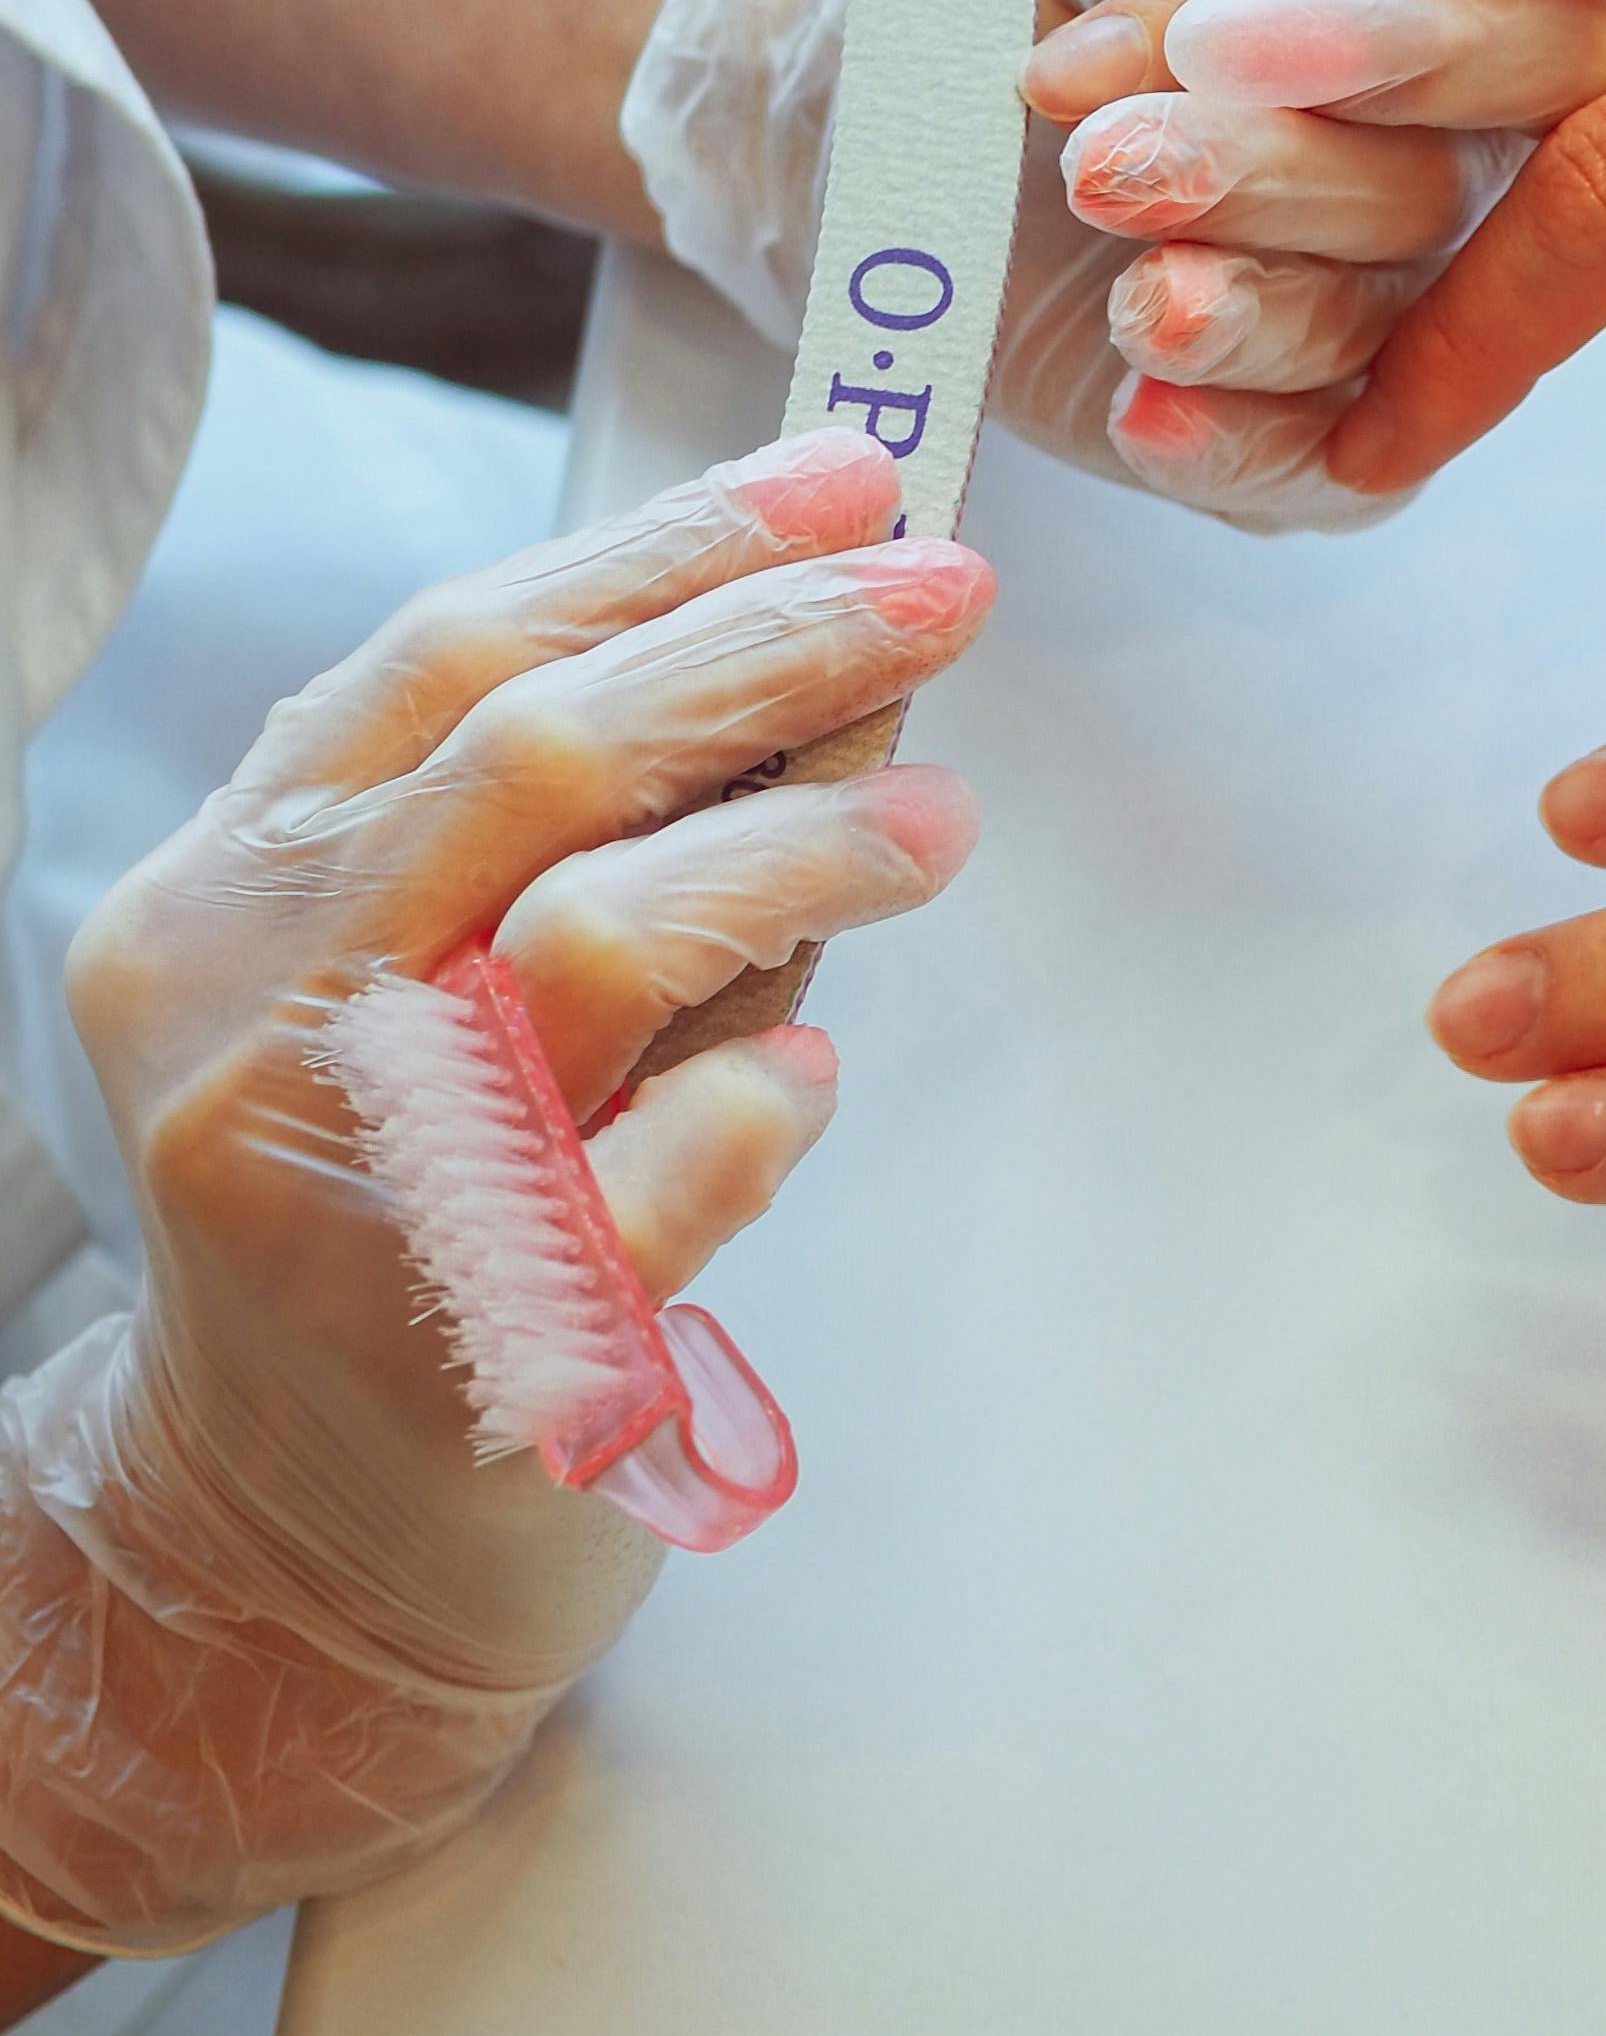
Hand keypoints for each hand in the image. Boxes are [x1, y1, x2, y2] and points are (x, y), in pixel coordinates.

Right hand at [0, 429, 986, 1953]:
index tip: (845, 477)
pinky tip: (805, 1075)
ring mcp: (347, 1191)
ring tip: (937, 828)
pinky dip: (768, 1096)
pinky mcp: (472, 1347)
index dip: (668, 549)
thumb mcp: (429, 997)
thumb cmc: (403, 1229)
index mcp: (227, 899)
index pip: (454, 654)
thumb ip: (570, 842)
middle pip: (529, 754)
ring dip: (804, 849)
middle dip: (771, 642)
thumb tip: (830, 654)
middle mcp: (254, 1023)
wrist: (291, 1558)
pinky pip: (665, 1171)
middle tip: (946, 592)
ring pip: (597, 936)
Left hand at [627, 0, 1605, 533]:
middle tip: (1116, 161)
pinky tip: (1147, 414)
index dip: (1348, 25)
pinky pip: (1306, 465)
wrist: (891, 106)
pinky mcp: (1321, 446)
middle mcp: (1477, 159)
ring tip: (1135, 298)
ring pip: (1371, 326)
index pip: (1484, 12)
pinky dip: (1222, 439)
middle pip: (1440, 181)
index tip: (1193, 28)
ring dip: (1243, 311)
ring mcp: (1408, 312)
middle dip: (1276, 172)